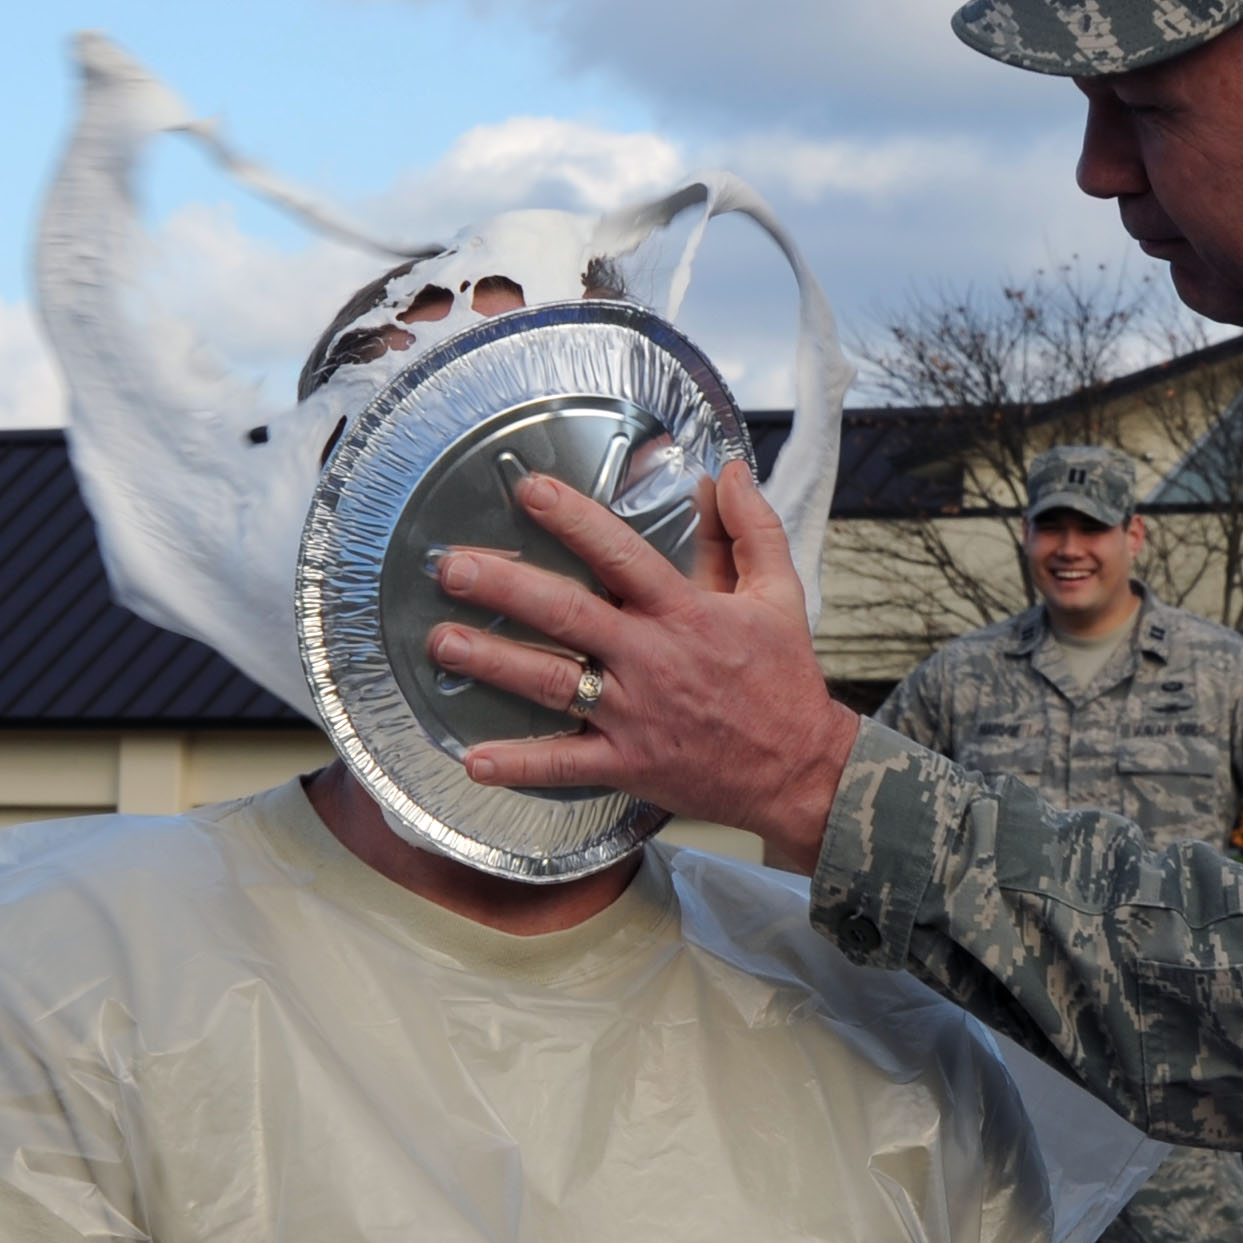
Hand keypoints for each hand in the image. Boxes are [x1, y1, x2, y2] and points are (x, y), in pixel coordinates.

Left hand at [426, 460, 857, 868]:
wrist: (801, 771)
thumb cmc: (784, 681)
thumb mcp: (780, 595)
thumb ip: (751, 529)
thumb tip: (727, 471)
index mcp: (685, 613)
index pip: (621, 554)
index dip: (573, 519)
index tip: (528, 490)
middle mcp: (651, 659)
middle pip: (568, 614)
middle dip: (507, 589)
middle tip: (454, 567)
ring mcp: (635, 714)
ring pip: (551, 683)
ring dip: (493, 663)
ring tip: (441, 643)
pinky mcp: (628, 763)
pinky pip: (565, 764)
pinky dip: (519, 764)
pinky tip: (472, 759)